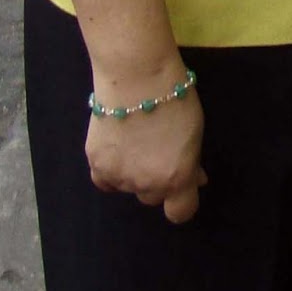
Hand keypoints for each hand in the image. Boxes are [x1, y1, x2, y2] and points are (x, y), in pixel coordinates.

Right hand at [86, 82, 205, 223]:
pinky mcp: (96, 165)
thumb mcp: (195, 131)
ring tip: (138, 141)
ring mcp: (118, 177)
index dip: (183, 202)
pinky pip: (105, 182)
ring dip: (134, 174)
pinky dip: (112, 173)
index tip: (184, 190)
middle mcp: (146, 184)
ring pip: (129, 188)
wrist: (137, 78)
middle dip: (159, 180)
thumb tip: (194, 180)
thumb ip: (191, 162)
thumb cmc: (176, 99)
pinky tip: (119, 152)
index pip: (181, 212)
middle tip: (160, 151)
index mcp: (176, 177)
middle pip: (153, 196)